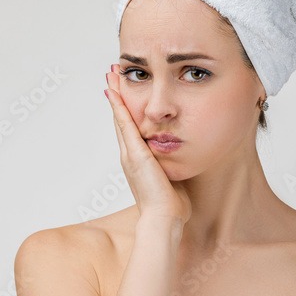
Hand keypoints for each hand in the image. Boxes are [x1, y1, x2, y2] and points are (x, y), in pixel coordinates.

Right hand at [105, 65, 191, 223]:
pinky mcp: (135, 155)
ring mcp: (130, 155)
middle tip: (111, 76)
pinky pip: (124, 126)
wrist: (164, 219)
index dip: (126, 110)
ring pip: (120, 118)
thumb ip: (174, 166)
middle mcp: (130, 156)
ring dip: (115, 96)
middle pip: (121, 120)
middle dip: (117, 97)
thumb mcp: (173, 178)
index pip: (130, 129)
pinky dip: (118, 108)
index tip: (123, 92)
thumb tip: (184, 158)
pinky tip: (114, 92)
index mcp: (138, 161)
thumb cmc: (171, 205)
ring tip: (110, 76)